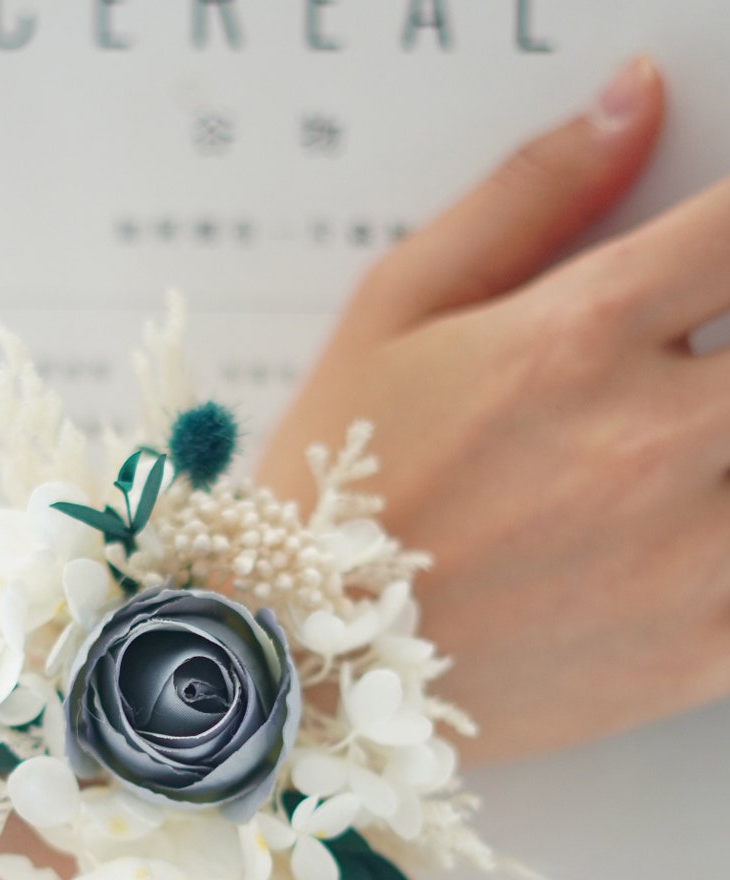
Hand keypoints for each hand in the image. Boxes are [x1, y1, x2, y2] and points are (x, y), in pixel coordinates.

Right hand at [261, 57, 729, 762]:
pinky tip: (697, 529)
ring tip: (685, 440)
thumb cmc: (337, 490)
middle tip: (702, 361)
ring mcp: (688, 558)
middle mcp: (650, 442)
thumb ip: (525, 195)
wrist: (303, 669)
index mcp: (576, 340)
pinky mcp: (699, 653)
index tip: (721, 250)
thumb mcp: (391, 313)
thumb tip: (633, 98)